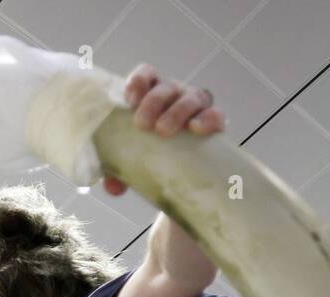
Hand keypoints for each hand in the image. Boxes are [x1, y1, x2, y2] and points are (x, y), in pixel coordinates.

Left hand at [103, 64, 225, 196]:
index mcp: (151, 95)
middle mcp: (174, 96)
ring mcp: (195, 107)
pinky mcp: (214, 124)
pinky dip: (208, 118)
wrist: (181, 177)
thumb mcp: (129, 161)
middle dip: (153, 101)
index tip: (130, 99)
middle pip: (166, 86)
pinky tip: (196, 128)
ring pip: (192, 96)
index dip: (139, 80)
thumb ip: (116, 170)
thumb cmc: (148, 158)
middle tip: (142, 124)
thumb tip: (113, 187)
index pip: (147, 74)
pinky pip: (216, 114)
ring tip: (164, 130)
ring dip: (177, 110)